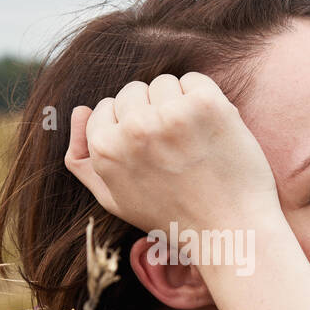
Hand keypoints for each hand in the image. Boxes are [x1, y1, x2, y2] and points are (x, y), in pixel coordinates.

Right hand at [64, 73, 279, 231]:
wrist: (229, 230)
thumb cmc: (171, 216)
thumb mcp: (115, 198)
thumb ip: (84, 160)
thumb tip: (79, 111)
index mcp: (105, 149)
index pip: (105, 108)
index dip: (128, 128)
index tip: (149, 152)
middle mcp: (133, 129)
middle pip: (132, 91)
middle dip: (150, 113)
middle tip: (173, 150)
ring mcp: (170, 114)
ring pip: (163, 84)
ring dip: (177, 104)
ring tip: (192, 141)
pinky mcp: (206, 104)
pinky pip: (194, 80)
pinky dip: (203, 99)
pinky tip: (209, 131)